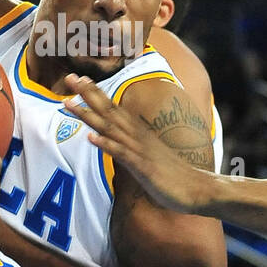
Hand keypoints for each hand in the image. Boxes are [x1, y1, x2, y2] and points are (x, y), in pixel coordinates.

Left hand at [65, 74, 212, 213]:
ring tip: (68, 103)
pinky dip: (106, 144)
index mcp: (138, 133)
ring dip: (88, 114)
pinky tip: (90, 137)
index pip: (113, 108)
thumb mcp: (149, 156)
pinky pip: (121, 153)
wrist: (198, 189)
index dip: (95, 93)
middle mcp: (137, 136)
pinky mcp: (143, 166)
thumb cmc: (173, 175)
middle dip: (87, 94)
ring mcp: (139, 150)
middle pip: (108, 111)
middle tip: (69, 78)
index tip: (78, 79)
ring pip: (109, 128)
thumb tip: (117, 144)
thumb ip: (132, 148)